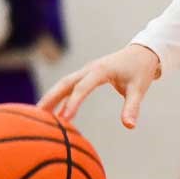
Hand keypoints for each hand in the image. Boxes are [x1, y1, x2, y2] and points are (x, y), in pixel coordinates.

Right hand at [39, 43, 160, 128]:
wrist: (143, 52)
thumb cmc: (141, 70)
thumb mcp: (139, 88)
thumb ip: (132, 107)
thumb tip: (130, 126)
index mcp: (101, 70)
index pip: (82, 87)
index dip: (73, 103)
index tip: (64, 119)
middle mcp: (89, 69)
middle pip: (65, 84)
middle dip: (50, 99)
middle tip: (36, 116)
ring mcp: (86, 71)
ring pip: (64, 85)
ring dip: (51, 98)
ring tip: (38, 117)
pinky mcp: (87, 76)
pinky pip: (70, 87)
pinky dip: (61, 99)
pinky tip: (55, 114)